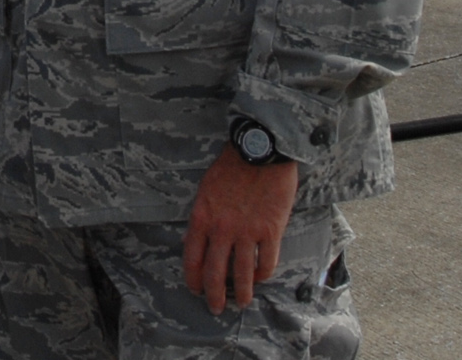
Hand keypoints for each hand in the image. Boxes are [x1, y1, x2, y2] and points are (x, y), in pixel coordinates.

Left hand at [183, 147, 297, 314]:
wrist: (259, 153)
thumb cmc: (230, 168)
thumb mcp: (205, 191)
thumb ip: (203, 218)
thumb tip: (199, 241)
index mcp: (201, 218)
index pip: (191, 257)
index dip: (192, 278)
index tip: (195, 289)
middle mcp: (221, 230)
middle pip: (214, 272)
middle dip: (214, 295)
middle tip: (216, 308)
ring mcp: (247, 232)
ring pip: (241, 274)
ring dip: (241, 293)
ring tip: (241, 303)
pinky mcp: (270, 232)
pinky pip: (266, 263)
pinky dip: (262, 275)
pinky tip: (259, 278)